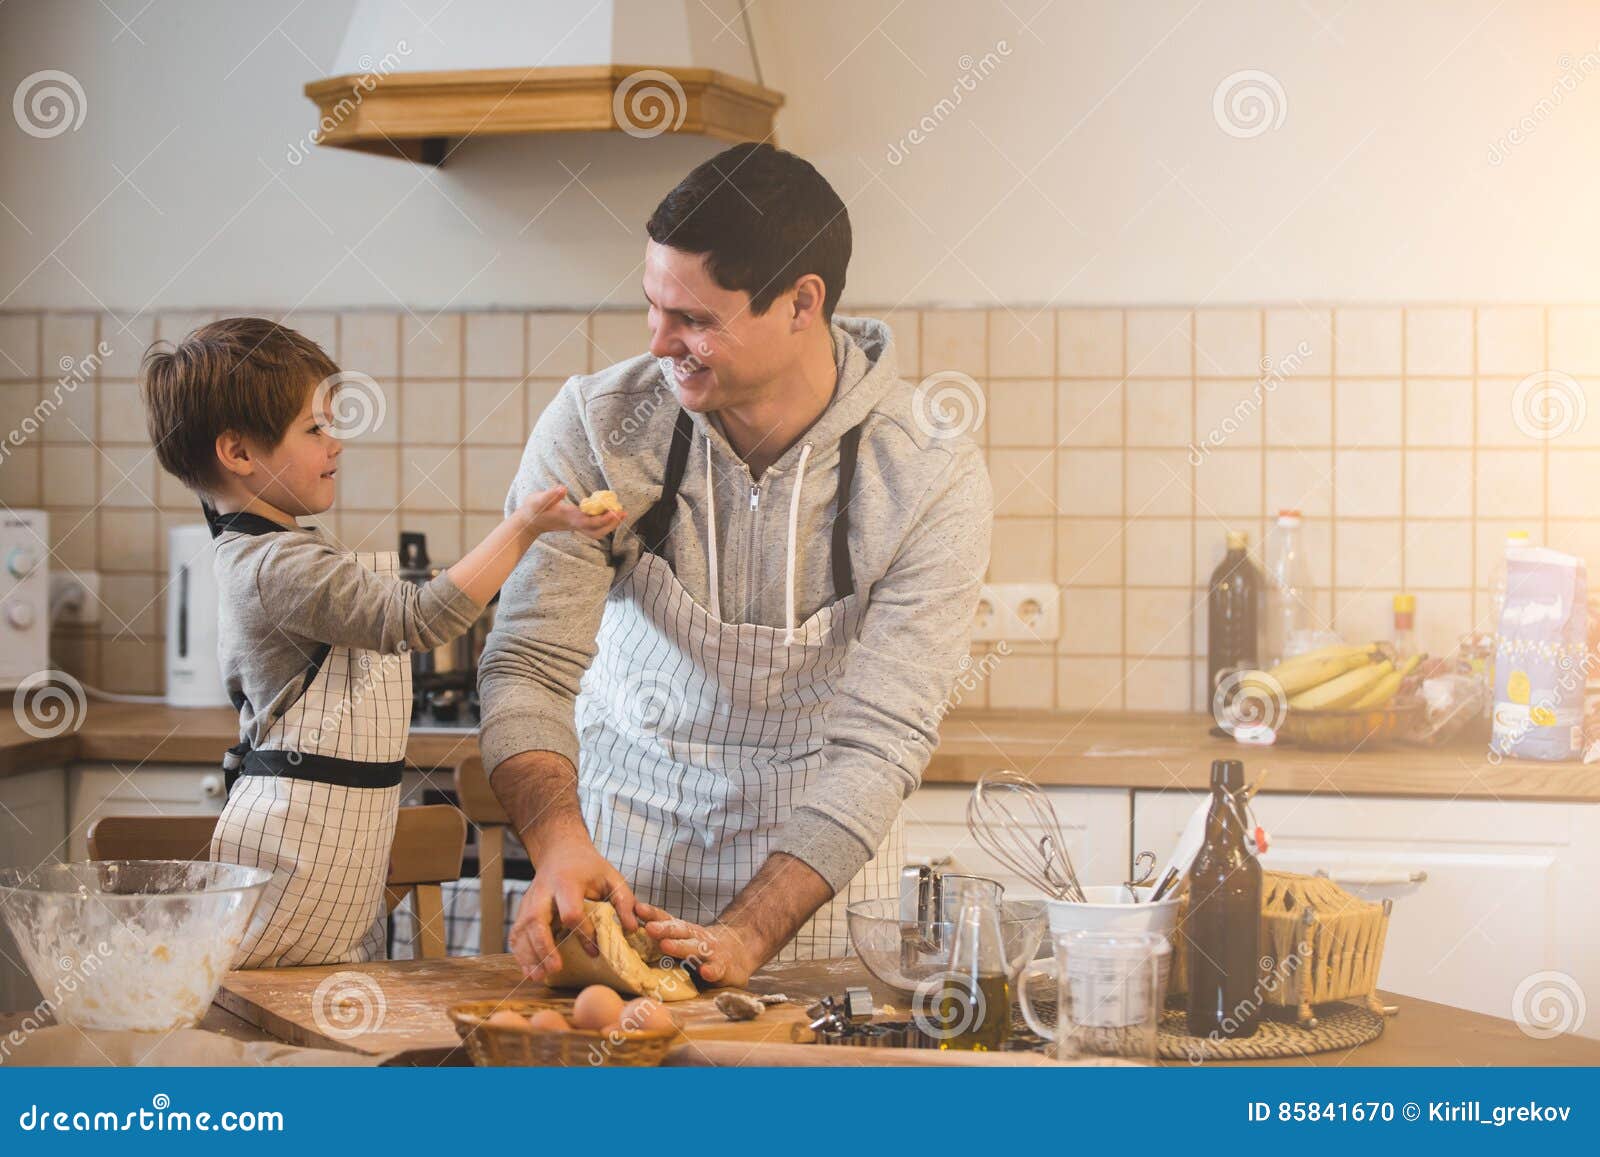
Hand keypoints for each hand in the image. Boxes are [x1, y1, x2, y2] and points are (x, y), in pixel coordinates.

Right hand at [509, 833, 639, 981]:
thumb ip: (624, 900)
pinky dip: (520, 953)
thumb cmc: (588, 868)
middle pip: (536, 921)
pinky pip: (516, 934)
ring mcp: (529, 901)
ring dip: (529, 955)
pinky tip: (530, 970)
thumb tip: (631, 928)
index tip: (594, 950)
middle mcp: (543, 892)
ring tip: (539, 976)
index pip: (570, 911)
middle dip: (544, 946)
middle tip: (555, 968)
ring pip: (522, 930)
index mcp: (567, 882)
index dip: (582, 932)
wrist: (561, 852)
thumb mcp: (611, 877)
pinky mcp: (522, 911)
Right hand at [515, 485, 623, 539]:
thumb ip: (550, 494)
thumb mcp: (539, 499)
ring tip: (620, 514)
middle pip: (597, 531)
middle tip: (623, 513)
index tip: (615, 511)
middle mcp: (574, 524)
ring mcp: (575, 525)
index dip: (604, 519)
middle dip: (611, 524)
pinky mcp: (575, 523)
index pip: (590, 523)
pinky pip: (593, 527)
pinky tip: (608, 512)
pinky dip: (603, 522)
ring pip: (596, 531)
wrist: (528, 522)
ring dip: (609, 524)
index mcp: (569, 518)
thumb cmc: (533, 509)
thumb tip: (562, 488)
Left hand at [636, 901, 756, 988]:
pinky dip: (711, 970)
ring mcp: (710, 952)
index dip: (653, 914)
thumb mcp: (684, 940)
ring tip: (666, 946)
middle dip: (663, 929)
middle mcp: (696, 938)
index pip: (668, 920)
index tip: (637, 908)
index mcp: (685, 931)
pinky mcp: (723, 968)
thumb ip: (662, 939)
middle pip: (679, 931)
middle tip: (649, 928)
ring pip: (694, 948)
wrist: (740, 951)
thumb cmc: (702, 948)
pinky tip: (705, 972)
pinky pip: (716, 969)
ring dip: (680, 947)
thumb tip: (628, 937)